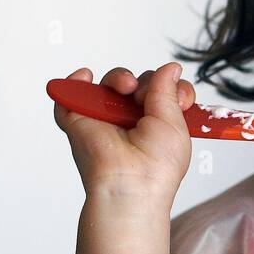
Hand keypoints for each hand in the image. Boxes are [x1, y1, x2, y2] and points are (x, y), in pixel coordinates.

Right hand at [53, 62, 194, 201]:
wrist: (130, 185)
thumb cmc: (157, 166)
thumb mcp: (176, 124)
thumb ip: (169, 93)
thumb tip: (170, 68)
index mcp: (155, 126)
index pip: (162, 95)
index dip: (172, 88)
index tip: (181, 97)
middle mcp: (130, 123)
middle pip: (136, 86)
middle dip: (145, 81)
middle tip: (146, 96)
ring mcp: (104, 121)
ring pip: (109, 85)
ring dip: (119, 77)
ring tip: (125, 88)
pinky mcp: (78, 120)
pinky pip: (72, 94)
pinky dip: (75, 82)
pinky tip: (86, 77)